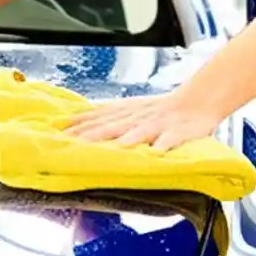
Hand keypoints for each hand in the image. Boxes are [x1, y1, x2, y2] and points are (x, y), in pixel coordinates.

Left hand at [65, 91, 222, 151]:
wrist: (197, 102)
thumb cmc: (162, 110)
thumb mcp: (132, 109)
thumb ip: (109, 116)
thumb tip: (79, 121)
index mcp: (127, 112)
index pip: (99, 117)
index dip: (80, 124)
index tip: (58, 131)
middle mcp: (139, 117)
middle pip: (114, 125)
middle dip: (94, 133)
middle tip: (75, 142)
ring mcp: (159, 124)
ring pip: (141, 131)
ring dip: (128, 138)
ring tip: (116, 147)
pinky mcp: (178, 132)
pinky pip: (171, 139)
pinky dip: (164, 145)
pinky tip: (156, 153)